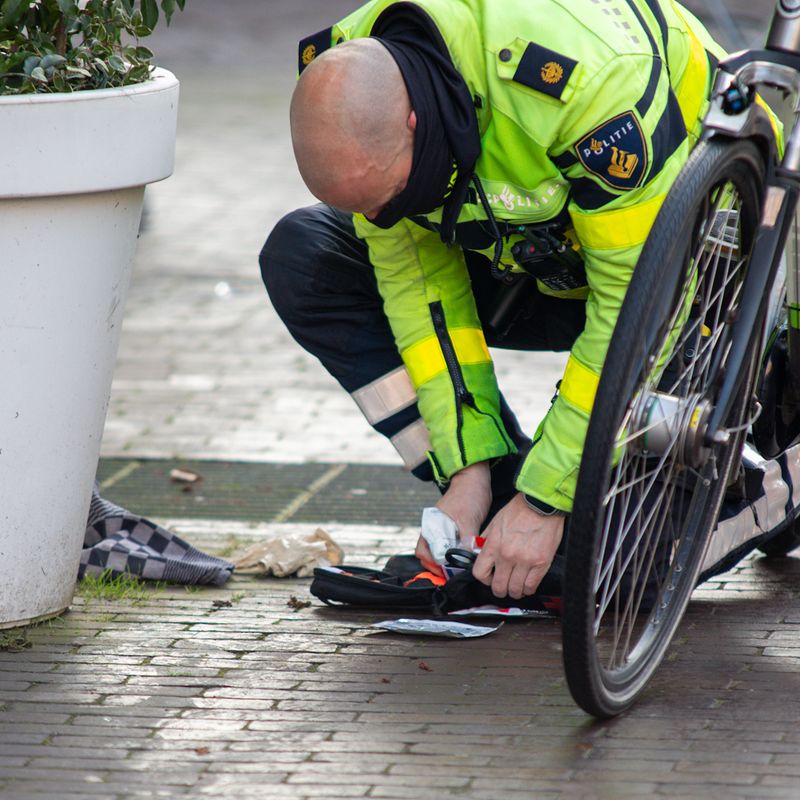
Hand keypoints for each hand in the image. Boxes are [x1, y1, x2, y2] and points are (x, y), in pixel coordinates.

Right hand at [414, 461, 491, 575]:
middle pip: (427, 554)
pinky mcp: (450, 529)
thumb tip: (467, 560)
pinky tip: (462, 557)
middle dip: (437, 566)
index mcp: (431, 526)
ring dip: (445, 561)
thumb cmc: (469, 496)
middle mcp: (433, 529)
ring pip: (437, 551)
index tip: (448, 572)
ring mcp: (440, 529)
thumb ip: (466, 541)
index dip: (434, 565)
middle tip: (452, 573)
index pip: (424, 552)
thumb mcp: (469, 520)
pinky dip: (452, 554)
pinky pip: (446, 545)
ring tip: (458, 567)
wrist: (474, 480)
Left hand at [473, 493, 563, 599]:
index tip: (489, 578)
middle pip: (498, 586)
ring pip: (515, 590)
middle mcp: (507, 556)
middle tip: (503, 587)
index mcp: (494, 545)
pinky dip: (528, 589)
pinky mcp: (541, 564)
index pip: (480, 573)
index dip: (484, 579)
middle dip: (499, 589)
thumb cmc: (519, 511)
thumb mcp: (495, 523)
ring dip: (514, 592)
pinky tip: (527, 585)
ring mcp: (525, 561)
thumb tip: (478, 552)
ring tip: (516, 587)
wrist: (541, 505)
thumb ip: (486, 540)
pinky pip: (531, 586)